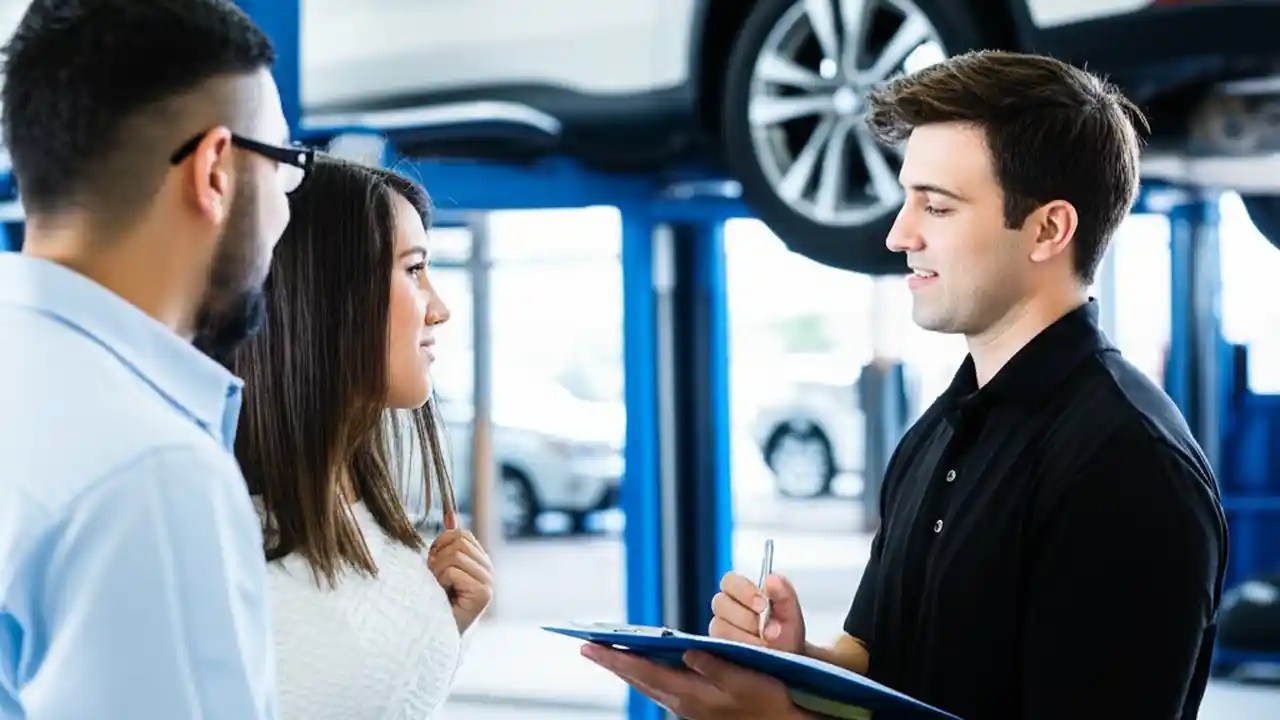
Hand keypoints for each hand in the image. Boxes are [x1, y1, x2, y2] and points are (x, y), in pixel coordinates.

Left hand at [426, 515, 493, 632]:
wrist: (436, 634)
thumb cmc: (436, 600)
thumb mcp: (441, 565)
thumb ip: (448, 542)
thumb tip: (450, 514)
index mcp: (481, 560)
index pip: (461, 534)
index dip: (441, 544)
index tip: (434, 564)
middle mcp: (489, 569)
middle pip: (458, 542)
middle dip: (437, 557)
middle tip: (434, 578)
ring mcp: (489, 581)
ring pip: (454, 555)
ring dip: (437, 571)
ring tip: (438, 587)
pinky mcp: (483, 594)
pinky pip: (453, 571)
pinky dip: (441, 582)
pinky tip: (443, 596)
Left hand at [581, 645, 812, 719]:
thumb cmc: (767, 700)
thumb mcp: (747, 681)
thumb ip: (717, 666)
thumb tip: (690, 651)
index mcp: (692, 694)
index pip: (645, 673)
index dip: (616, 660)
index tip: (591, 647)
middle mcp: (682, 701)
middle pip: (638, 678)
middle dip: (611, 662)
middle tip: (584, 645)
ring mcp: (685, 704)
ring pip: (645, 683)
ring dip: (623, 667)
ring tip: (602, 651)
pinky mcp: (691, 703)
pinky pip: (657, 685)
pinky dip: (641, 671)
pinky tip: (636, 662)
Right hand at [709, 572, 805, 654]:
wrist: (787, 661)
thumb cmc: (785, 633)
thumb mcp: (790, 613)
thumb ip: (784, 594)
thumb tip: (772, 579)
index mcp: (740, 592)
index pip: (729, 581)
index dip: (744, 592)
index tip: (763, 605)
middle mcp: (725, 609)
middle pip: (721, 603)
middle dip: (747, 618)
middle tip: (768, 631)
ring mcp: (719, 630)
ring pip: (720, 627)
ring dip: (745, 638)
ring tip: (765, 646)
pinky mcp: (717, 650)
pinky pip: (720, 648)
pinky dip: (740, 651)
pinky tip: (755, 654)